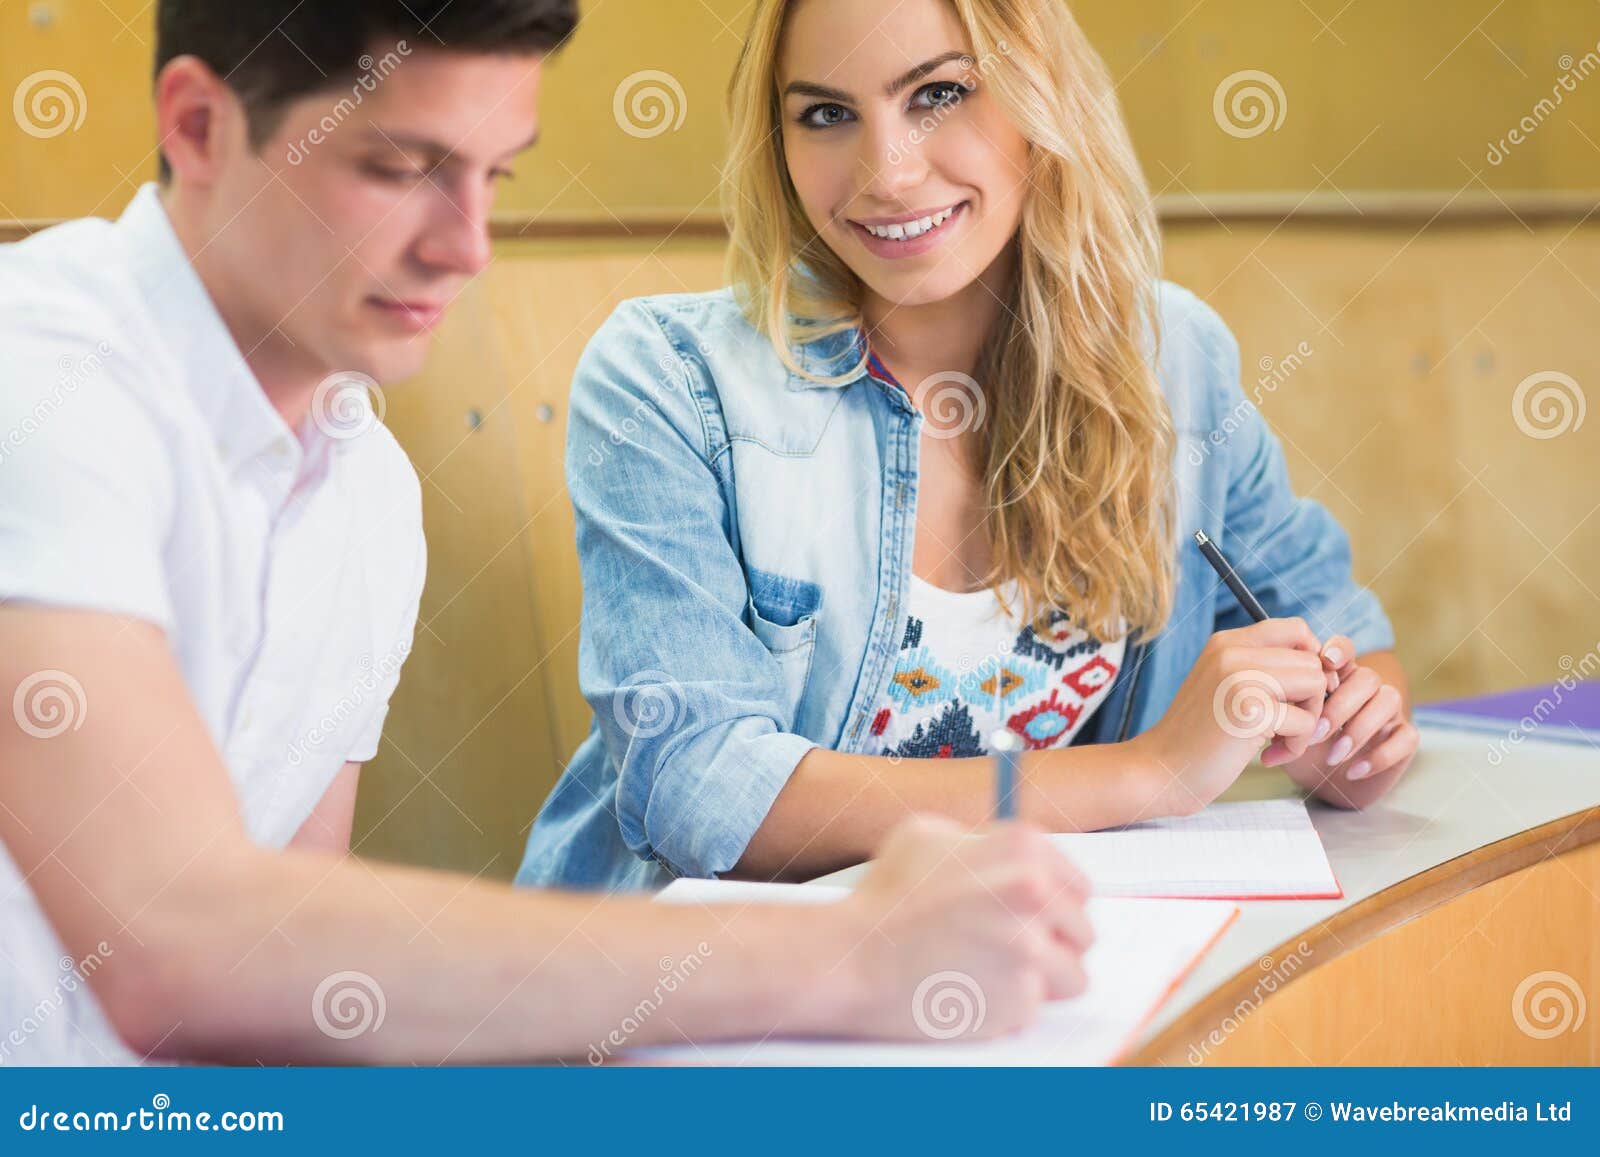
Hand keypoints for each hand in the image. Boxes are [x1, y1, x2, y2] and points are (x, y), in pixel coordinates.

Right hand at [842, 815, 1093, 1041]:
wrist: (851, 958)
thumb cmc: (884, 898)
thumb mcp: (925, 834)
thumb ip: (981, 840)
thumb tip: (1010, 856)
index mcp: (1022, 849)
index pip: (1079, 886)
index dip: (1057, 905)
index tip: (1035, 917)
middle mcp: (1036, 894)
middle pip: (1082, 932)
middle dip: (1053, 944)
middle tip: (1010, 950)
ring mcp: (1032, 949)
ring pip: (1073, 977)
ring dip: (1042, 982)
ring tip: (996, 975)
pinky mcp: (1020, 999)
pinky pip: (1035, 1010)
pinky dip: (1008, 1009)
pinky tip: (971, 992)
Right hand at [1130, 617, 1329, 816]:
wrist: (1161, 771)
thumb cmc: (1199, 735)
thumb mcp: (1225, 685)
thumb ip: (1262, 666)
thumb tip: (1326, 663)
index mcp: (1226, 642)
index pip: (1296, 629)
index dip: (1311, 660)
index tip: (1297, 694)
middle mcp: (1233, 652)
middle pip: (1312, 661)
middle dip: (1311, 699)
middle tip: (1285, 727)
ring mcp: (1241, 679)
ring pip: (1316, 685)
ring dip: (1307, 721)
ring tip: (1277, 741)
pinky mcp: (1252, 712)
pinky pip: (1305, 722)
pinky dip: (1294, 747)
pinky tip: (1267, 757)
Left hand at [1278, 635, 1418, 788]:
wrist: (1326, 783)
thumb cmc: (1304, 746)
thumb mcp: (1288, 725)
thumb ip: (1282, 708)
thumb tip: (1264, 702)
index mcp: (1338, 677)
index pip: (1345, 651)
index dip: (1339, 650)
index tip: (1325, 661)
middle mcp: (1367, 689)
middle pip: (1366, 678)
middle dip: (1340, 706)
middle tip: (1315, 734)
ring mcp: (1389, 712)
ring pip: (1389, 700)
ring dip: (1359, 729)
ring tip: (1332, 756)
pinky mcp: (1404, 739)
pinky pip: (1406, 737)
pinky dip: (1380, 755)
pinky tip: (1353, 771)